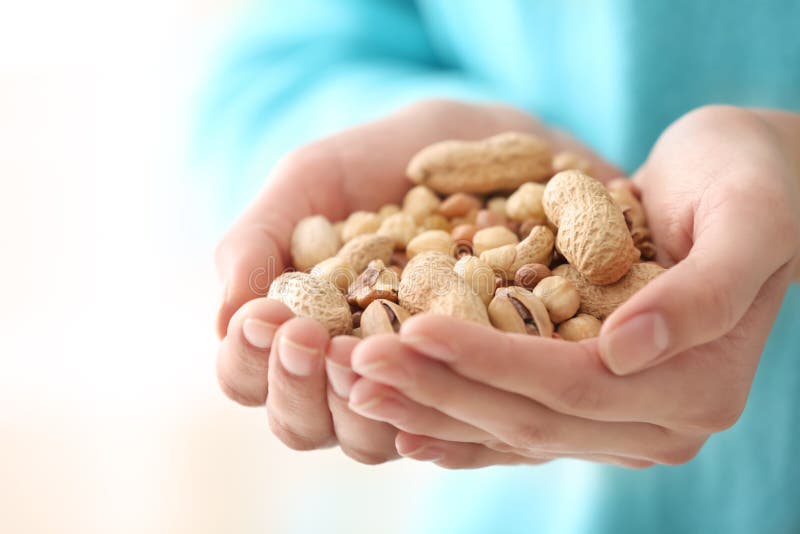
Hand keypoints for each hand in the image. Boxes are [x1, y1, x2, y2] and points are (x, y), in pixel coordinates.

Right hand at [214, 99, 621, 463]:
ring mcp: (407, 387)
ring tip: (362, 350)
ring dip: (354, 402)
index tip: (263, 315)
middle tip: (303, 333)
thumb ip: (258, 241)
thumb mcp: (309, 182)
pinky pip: (448, 422)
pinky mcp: (468, 385)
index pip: (247, 375)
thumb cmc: (377, 162)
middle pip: (300, 424)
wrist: (471, 141)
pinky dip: (430, 400)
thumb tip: (223, 319)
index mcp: (292, 334)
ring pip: (365, 442)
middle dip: (292, 385)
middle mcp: (344, 373)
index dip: (246, 357)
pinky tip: (429, 362)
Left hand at [348, 105, 799, 468]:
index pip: (571, 383)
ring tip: (360, 385)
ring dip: (432, 408)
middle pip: (529, 416)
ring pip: (512, 427)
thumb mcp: (748, 221)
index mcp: (696, 386)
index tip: (411, 328)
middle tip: (357, 362)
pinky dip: (460, 424)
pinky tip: (405, 422)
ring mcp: (622, 419)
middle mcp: (658, 420)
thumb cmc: (752, 188)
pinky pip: (518, 424)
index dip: (487, 361)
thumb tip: (626, 349)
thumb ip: (704, 293)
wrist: (749, 186)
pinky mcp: (592, 398)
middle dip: (438, 389)